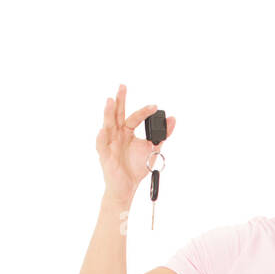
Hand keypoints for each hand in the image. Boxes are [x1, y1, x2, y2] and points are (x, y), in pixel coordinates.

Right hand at [96, 87, 175, 205]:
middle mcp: (118, 134)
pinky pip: (101, 145)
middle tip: (123, 86)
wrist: (128, 187)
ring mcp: (110, 143)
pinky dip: (101, 137)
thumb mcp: (153, 149)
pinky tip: (102, 130)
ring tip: (110, 101)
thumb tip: (173, 119)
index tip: (155, 106)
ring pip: (108, 125)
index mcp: (128, 131)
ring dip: (109, 113)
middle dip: (120, 100)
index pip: (135, 117)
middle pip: (118, 114)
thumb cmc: (136, 167)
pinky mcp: (105, 155)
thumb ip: (162, 135)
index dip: (144, 112)